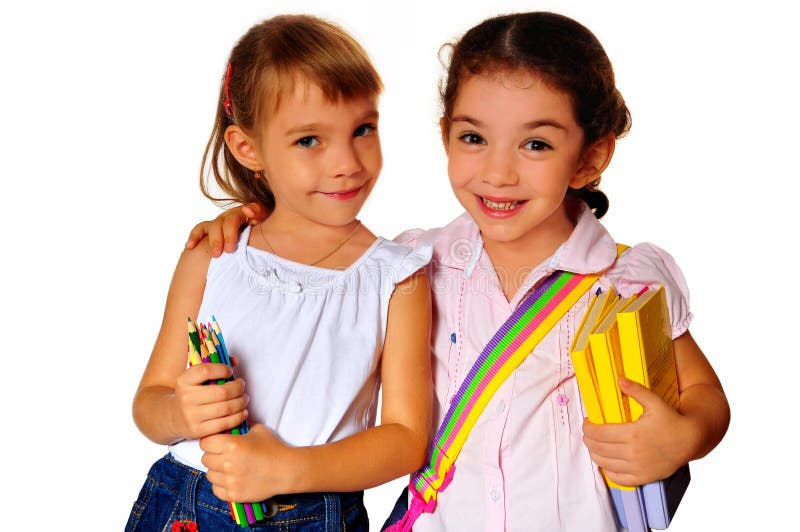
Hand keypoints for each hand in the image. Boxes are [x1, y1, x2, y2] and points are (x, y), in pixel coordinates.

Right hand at [174, 363, 247, 439]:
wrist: (174, 417)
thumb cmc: (192, 394)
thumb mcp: (196, 378)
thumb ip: (215, 366)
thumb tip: (235, 360)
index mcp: (184, 381)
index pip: (206, 371)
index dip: (222, 369)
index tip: (229, 372)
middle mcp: (186, 398)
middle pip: (222, 392)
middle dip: (238, 388)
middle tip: (242, 387)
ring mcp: (191, 416)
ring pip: (226, 408)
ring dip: (241, 403)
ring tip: (244, 399)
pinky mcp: (198, 430)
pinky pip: (224, 424)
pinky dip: (238, 417)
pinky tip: (242, 412)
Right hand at [184, 202, 268, 256]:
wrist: (245, 251)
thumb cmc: (262, 246)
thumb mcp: (268, 237)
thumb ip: (268, 229)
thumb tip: (257, 217)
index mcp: (254, 216)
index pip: (254, 209)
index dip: (252, 210)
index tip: (249, 214)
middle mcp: (236, 216)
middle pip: (231, 219)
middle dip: (229, 234)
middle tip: (230, 250)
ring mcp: (221, 221)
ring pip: (215, 225)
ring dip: (215, 240)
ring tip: (217, 255)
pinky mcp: (208, 229)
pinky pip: (200, 229)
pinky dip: (195, 237)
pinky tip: (190, 246)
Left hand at [201, 424, 296, 501]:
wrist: (286, 470)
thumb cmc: (273, 448)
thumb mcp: (257, 430)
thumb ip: (240, 427)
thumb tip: (229, 424)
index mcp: (231, 444)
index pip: (205, 443)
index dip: (211, 442)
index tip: (218, 443)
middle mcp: (228, 463)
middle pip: (205, 459)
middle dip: (213, 456)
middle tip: (224, 455)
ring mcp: (230, 480)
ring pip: (209, 475)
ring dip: (216, 471)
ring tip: (229, 468)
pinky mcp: (234, 494)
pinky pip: (216, 489)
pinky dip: (221, 485)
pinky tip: (231, 479)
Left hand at [581, 378, 698, 486]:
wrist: (692, 440)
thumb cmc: (672, 419)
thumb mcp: (655, 402)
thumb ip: (636, 390)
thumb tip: (619, 379)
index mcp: (633, 434)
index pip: (599, 433)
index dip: (588, 428)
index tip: (587, 422)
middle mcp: (633, 453)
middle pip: (598, 448)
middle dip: (588, 439)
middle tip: (588, 432)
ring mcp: (638, 468)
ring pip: (604, 463)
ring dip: (595, 453)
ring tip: (594, 444)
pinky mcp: (643, 477)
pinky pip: (617, 478)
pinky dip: (607, 470)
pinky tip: (606, 461)